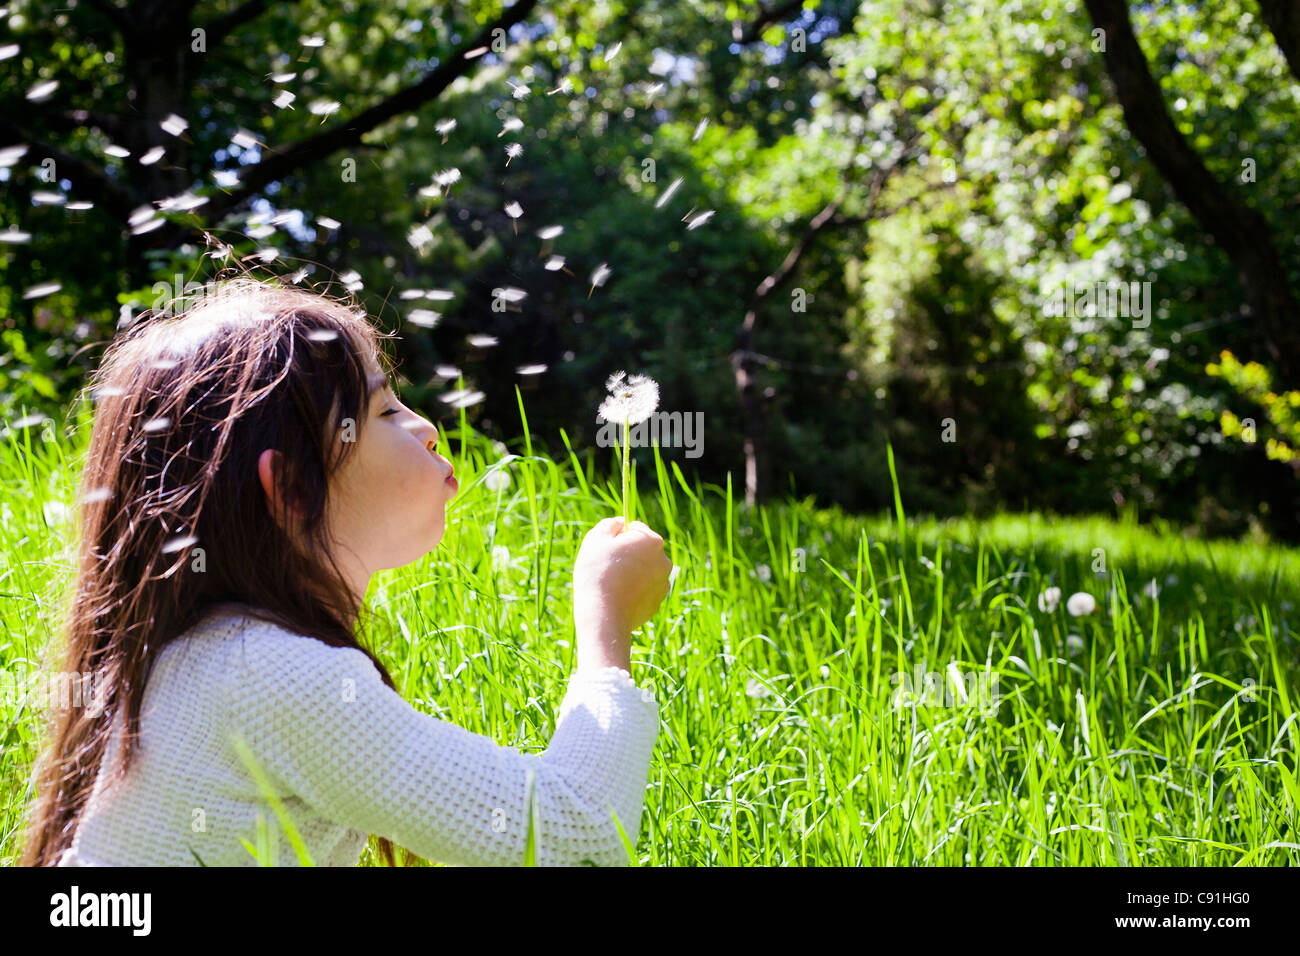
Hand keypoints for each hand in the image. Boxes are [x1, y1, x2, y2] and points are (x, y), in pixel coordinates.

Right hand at [572, 517, 672, 669]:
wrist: (603, 616)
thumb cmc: (597, 573)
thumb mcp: (596, 539)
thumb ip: (610, 524)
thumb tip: (621, 522)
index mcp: (652, 541)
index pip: (635, 529)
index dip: (617, 536)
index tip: (606, 549)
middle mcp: (664, 560)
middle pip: (642, 550)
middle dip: (626, 555)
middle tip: (607, 567)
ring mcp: (663, 583)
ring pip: (643, 570)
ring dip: (631, 573)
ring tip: (612, 584)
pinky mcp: (657, 602)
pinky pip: (643, 590)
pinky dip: (633, 591)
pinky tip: (618, 597)